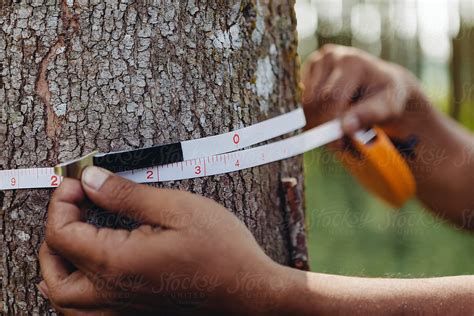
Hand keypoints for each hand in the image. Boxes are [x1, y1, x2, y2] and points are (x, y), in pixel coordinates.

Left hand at [38, 167, 287, 314]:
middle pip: (53, 274)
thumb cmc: (222, 250)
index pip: (63, 234)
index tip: (79, 182)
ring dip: (57, 268)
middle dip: (53, 235)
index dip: (63, 202)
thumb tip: (91, 180)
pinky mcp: (135, 315)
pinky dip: (74, 296)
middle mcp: (113, 293)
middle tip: (70, 207)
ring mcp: (123, 310)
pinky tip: (87, 278)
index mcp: (118, 263)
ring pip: (64, 302)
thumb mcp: (178, 209)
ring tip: (71, 240)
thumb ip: (128, 196)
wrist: (250, 292)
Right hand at [302, 44, 426, 135]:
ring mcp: (317, 61)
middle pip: (314, 100)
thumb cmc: (387, 96)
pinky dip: (310, 115)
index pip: (331, 97)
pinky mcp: (307, 70)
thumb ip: (368, 115)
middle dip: (322, 125)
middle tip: (334, 144)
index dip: (331, 123)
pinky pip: (300, 100)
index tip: (337, 144)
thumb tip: (346, 128)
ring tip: (333, 131)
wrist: (382, 82)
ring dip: (315, 122)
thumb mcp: (388, 106)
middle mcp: (331, 56)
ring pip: (304, 102)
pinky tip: (325, 120)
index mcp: (352, 62)